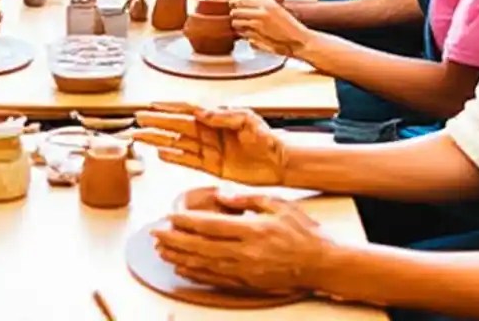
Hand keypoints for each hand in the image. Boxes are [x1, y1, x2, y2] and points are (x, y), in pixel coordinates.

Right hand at [133, 102, 285, 185]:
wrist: (280, 163)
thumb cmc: (269, 139)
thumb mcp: (249, 121)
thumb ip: (225, 115)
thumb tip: (202, 112)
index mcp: (217, 118)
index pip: (188, 110)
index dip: (170, 107)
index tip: (153, 105)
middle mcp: (209, 132)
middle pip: (177, 125)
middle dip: (157, 123)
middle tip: (138, 120)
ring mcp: (209, 150)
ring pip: (177, 143)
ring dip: (159, 140)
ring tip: (140, 137)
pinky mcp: (212, 167)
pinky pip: (187, 161)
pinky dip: (173, 158)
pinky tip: (160, 154)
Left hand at [152, 194, 328, 294]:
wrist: (323, 265)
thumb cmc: (305, 234)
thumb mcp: (279, 205)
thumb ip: (248, 199)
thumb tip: (222, 195)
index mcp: (252, 230)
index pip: (210, 226)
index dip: (186, 223)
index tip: (169, 218)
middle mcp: (245, 253)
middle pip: (200, 247)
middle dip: (174, 241)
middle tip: (155, 235)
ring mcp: (245, 271)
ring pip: (204, 265)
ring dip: (179, 258)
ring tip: (161, 251)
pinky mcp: (247, 284)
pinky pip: (215, 279)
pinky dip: (196, 274)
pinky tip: (183, 269)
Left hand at [229, 0, 311, 57]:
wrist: (299, 40)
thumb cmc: (289, 25)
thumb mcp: (277, 7)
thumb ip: (262, 3)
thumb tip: (244, 0)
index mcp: (266, 2)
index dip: (235, 3)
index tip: (236, 6)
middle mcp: (261, 11)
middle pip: (235, 10)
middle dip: (235, 14)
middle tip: (240, 17)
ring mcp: (258, 24)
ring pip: (236, 22)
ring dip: (238, 24)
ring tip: (245, 26)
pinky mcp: (256, 36)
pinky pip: (241, 33)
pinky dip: (243, 34)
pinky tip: (251, 34)